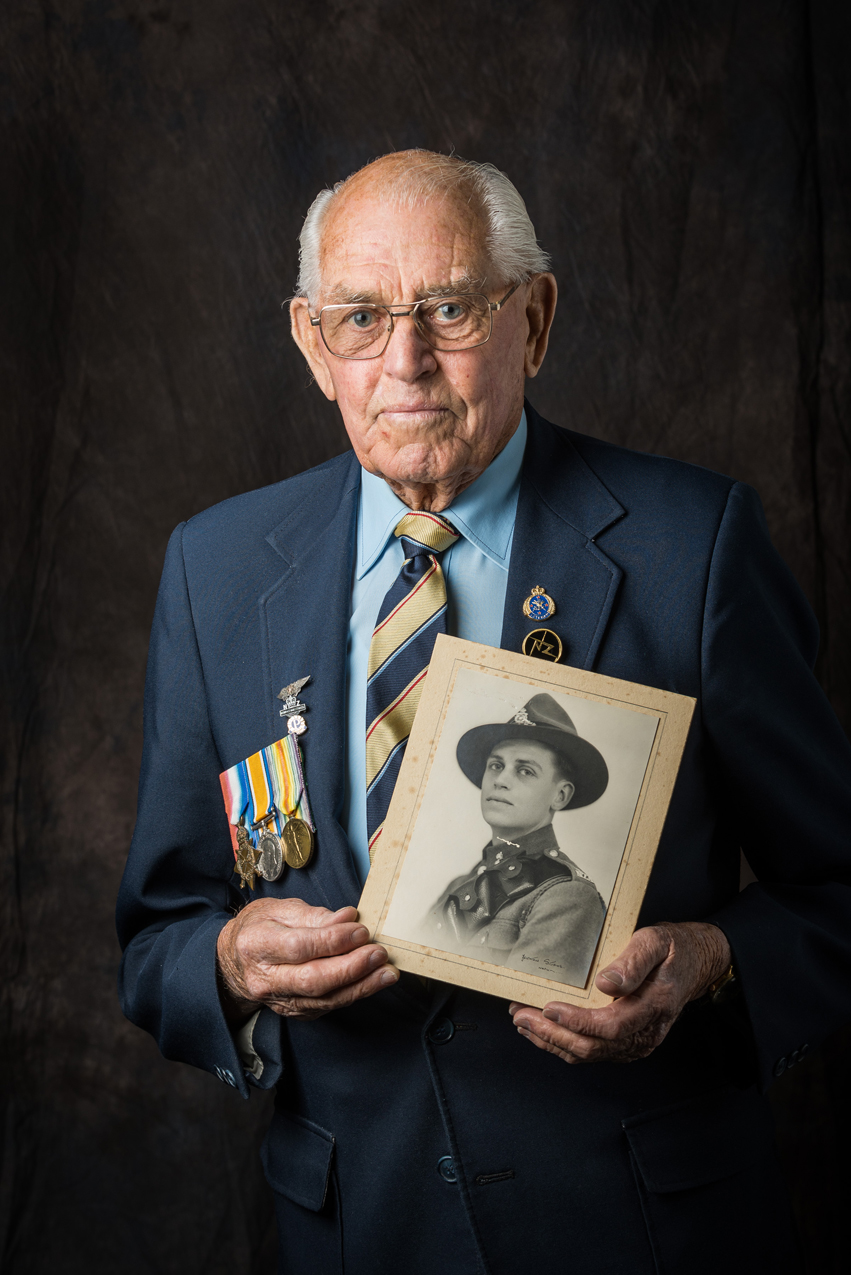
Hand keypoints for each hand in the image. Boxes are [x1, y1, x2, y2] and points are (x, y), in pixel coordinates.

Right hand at [216, 898, 397, 1022]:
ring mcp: (279, 1000)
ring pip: (324, 999)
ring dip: (361, 986)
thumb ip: (315, 915)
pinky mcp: (294, 1012)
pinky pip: (327, 1007)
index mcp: (257, 945)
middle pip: (313, 980)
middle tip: (379, 954)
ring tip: (387, 972)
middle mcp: (266, 979)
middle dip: (351, 968)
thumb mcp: (280, 909)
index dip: (333, 941)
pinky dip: (352, 994)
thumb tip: (347, 918)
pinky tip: (372, 982)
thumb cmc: (260, 928)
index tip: (361, 931)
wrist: (235, 960)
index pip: (299, 947)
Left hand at [509, 921, 730, 1064]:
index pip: (611, 1026)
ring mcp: (637, 1042)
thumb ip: (632, 961)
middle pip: (593, 1047)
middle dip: (552, 1034)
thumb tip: (606, 983)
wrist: (695, 963)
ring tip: (522, 1023)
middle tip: (520, 1015)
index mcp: (654, 1006)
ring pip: (589, 1054)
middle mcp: (646, 1032)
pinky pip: (593, 1052)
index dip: (577, 1022)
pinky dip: (564, 1045)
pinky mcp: (628, 1042)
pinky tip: (544, 1032)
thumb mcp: (656, 941)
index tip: (549, 1008)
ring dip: (552, 1041)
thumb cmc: (673, 950)